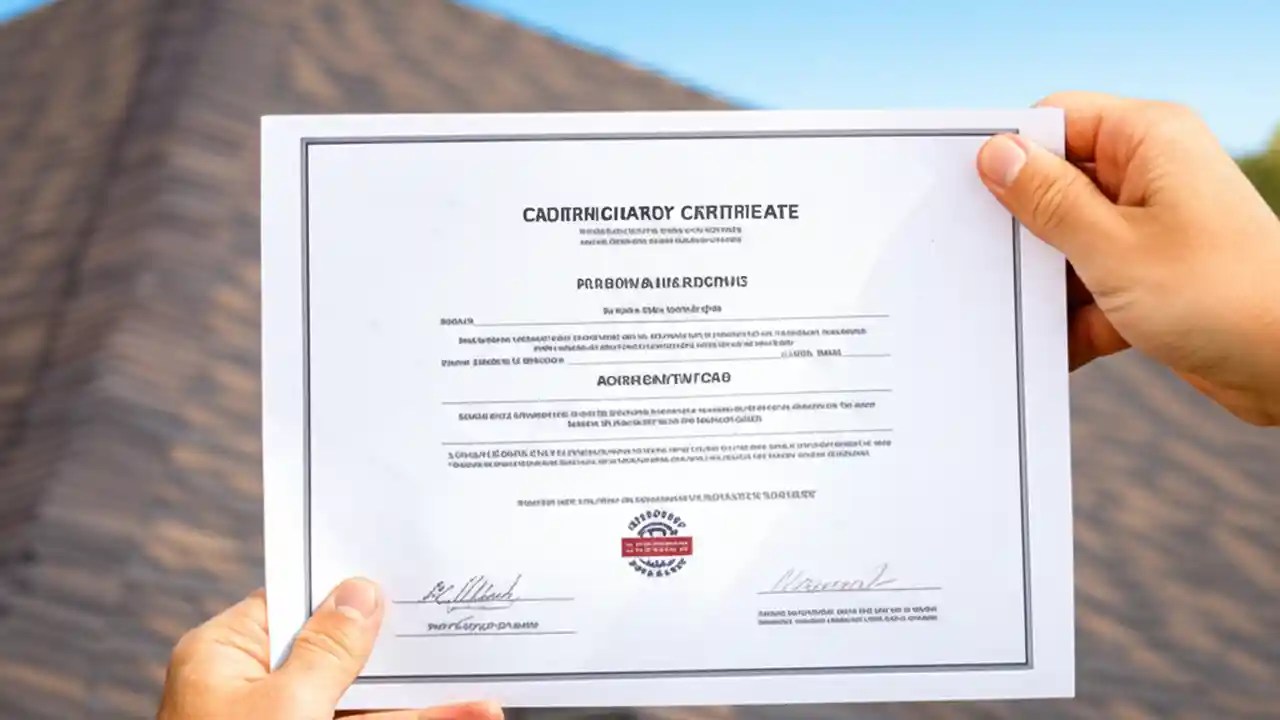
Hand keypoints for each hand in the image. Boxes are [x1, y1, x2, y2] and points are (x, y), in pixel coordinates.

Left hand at [157, 578, 501, 719]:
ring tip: (485, 707)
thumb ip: (329, 649)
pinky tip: (464, 716)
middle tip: (456, 637)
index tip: (403, 575)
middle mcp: (251, 691)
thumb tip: (360, 594)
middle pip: (338, 656)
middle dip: (403, 655)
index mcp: (224, 657)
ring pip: (364, 707)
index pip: (295, 603)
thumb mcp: (287, 706)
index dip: (349, 591)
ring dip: (424, 707)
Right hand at [977, 91, 1279, 424]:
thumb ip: (1047, 200)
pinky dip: (1076, 316)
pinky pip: (1094, 283)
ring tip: (1016, 315)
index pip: (1057, 121)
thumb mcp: (1111, 247)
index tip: (967, 194)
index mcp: (1148, 139)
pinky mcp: (1155, 274)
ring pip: (1071, 240)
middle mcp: (1152, 173)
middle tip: (983, 261)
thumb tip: (997, 155)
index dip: (1011, 154)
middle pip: (1058, 184)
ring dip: (1047, 282)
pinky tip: (1056, 348)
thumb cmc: (1220, 295)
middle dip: (1024, 229)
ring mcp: (1154, 225)